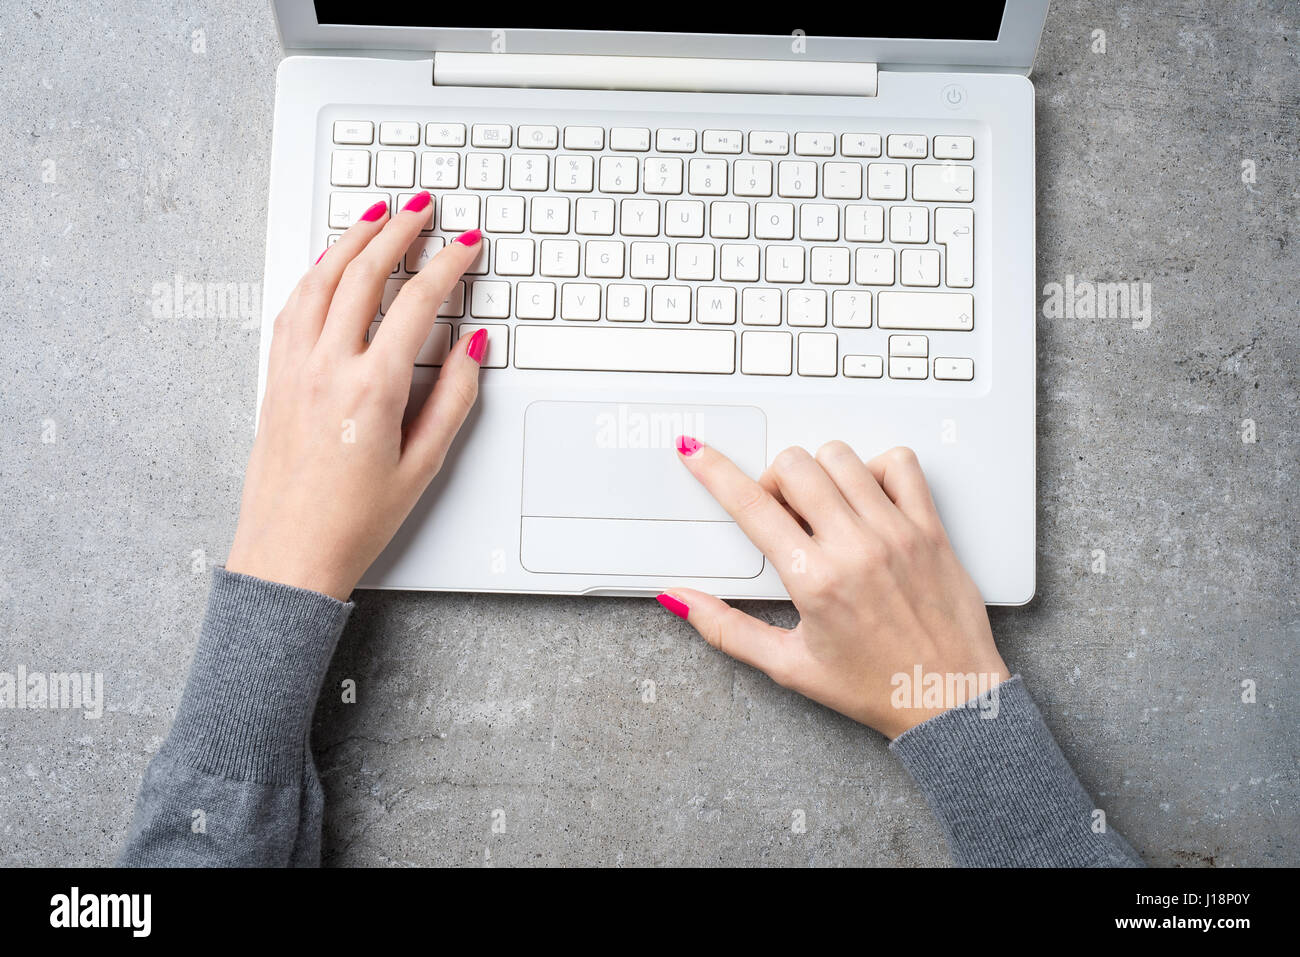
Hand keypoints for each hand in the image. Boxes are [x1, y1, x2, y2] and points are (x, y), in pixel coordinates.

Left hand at [226, 193, 487, 599]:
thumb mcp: (424, 464)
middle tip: (423, 209)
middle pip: (364, 273)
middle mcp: (327, 367)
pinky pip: (293, 305)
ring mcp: (294, 368)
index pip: (416, 302)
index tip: (466, 246)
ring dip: (351, 239)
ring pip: (321, 279)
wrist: (288, 554)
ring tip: (376, 214)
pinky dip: (315, 272)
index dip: (448, 265)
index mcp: (372, 388)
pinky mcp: (275, 377)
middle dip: (398, 231)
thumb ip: (455, 398)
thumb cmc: (354, 520)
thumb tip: (473, 345)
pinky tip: (328, 262)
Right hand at [658, 438, 1009, 738]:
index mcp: (815, 581)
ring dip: (820, 472)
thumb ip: (727, 629)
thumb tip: (682, 600)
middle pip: (795, 466)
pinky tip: (868, 498)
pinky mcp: (930, 528)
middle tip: (779, 510)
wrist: (949, 702)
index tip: (696, 452)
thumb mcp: (789, 666)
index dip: (715, 471)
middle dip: (773, 479)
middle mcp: (856, 548)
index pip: (752, 507)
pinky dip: (877, 469)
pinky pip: (901, 464)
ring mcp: (896, 532)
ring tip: (824, 507)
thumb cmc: (875, 687)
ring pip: (842, 457)